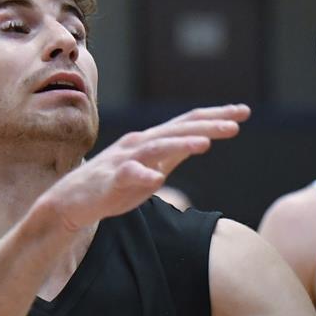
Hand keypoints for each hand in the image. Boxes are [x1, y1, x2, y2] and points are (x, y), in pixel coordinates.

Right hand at [33, 104, 250, 230]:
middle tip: (238, 122)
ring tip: (205, 144)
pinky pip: (127, 175)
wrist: (72, 202)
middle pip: (178, 129)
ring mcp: (124, 159)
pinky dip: (143, 175)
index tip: (243, 112)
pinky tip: (157, 179)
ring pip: (156, 147)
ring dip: (180, 144)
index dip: (216, 116)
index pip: (189, 123)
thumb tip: (200, 142)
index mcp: (153, 140)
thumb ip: (173, 155)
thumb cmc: (115, 185)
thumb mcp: (152, 167)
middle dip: (209, 125)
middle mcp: (140, 143)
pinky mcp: (110, 180)